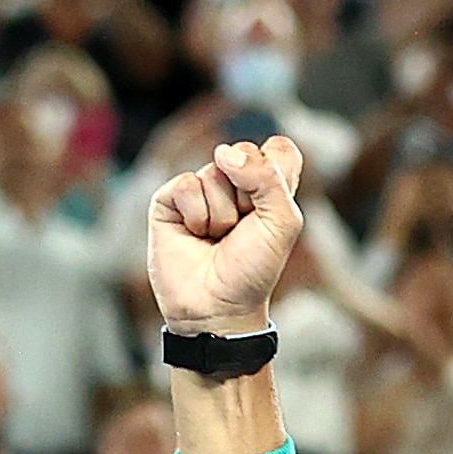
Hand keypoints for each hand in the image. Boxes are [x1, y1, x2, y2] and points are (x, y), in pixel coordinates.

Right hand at [146, 137, 305, 336]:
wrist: (217, 305)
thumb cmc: (253, 269)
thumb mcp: (281, 223)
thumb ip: (268, 178)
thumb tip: (223, 153)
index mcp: (270, 187)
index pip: (279, 149)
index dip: (276, 168)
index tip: (273, 204)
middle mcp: (236, 183)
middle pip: (245, 152)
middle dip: (249, 195)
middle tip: (243, 229)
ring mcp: (202, 189)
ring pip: (215, 172)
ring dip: (222, 213)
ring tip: (218, 238)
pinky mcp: (170, 200)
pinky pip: (186, 185)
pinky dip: (196, 215)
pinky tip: (195, 235)